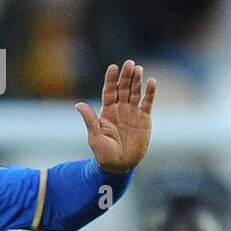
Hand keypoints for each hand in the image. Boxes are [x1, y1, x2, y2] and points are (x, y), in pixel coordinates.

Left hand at [75, 60, 155, 174]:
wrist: (119, 166)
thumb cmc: (103, 154)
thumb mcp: (95, 137)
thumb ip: (90, 120)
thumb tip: (78, 104)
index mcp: (107, 112)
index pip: (109, 91)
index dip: (111, 80)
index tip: (113, 67)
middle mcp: (120, 109)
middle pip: (123, 88)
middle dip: (126, 76)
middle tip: (129, 63)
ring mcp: (133, 112)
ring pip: (136, 92)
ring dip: (137, 80)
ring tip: (138, 69)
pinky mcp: (144, 118)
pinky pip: (148, 102)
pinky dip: (150, 92)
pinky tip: (151, 82)